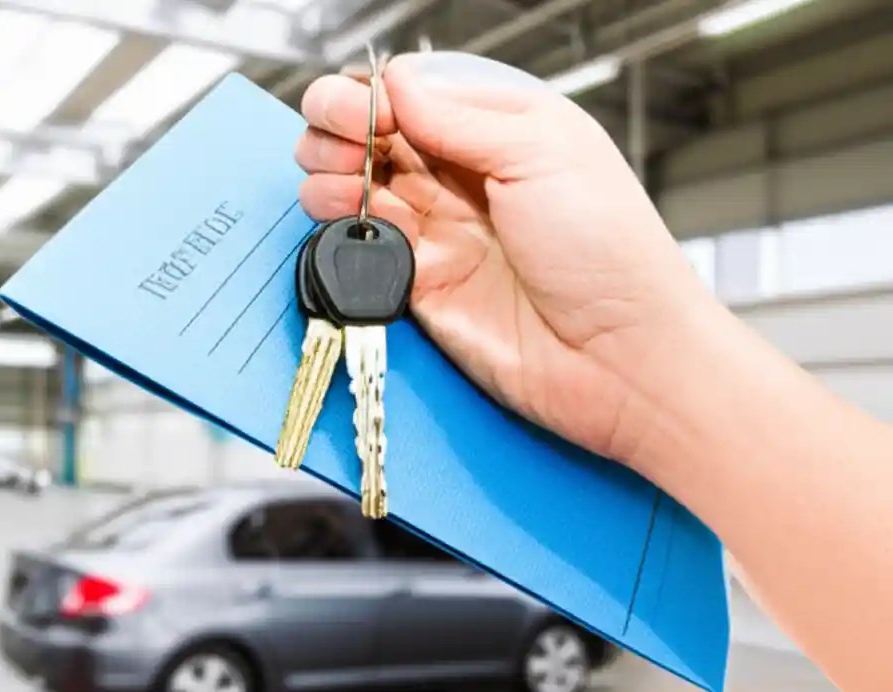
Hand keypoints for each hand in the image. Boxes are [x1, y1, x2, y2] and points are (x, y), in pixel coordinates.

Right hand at [296, 53, 714, 464]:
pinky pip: (359, 247)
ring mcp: (437, 230)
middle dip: (339, 127)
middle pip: (371, 134)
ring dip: (328, 174)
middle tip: (345, 142)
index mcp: (499, 129)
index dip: (374, 93)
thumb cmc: (610, 251)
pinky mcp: (418, 283)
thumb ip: (458, 116)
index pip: (412, 92)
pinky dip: (337, 228)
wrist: (618, 356)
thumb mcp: (541, 151)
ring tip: (339, 183)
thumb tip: (396, 81)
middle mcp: (462, 177)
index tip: (365, 109)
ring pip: (353, 185)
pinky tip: (346, 219)